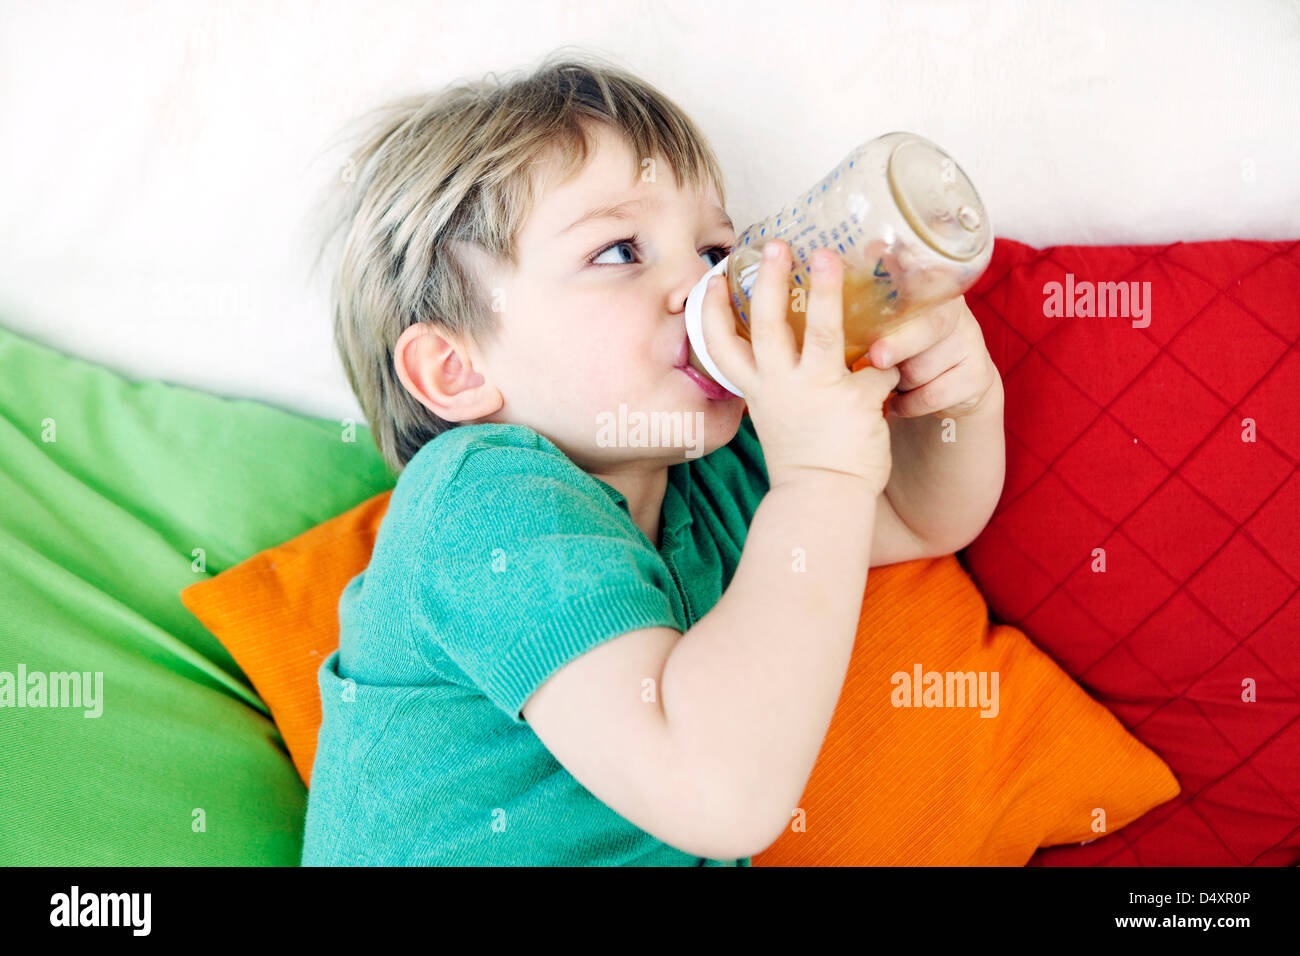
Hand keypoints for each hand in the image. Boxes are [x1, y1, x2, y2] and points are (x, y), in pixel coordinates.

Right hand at [701, 240, 900, 495]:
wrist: (823, 500)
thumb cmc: (803, 459)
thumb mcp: (777, 417)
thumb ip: (781, 383)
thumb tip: (794, 352)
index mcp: (758, 391)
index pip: (722, 346)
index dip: (713, 311)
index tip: (713, 278)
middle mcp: (781, 387)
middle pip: (766, 324)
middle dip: (768, 281)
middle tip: (776, 245)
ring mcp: (817, 393)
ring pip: (818, 330)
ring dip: (824, 289)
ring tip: (827, 255)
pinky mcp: (854, 402)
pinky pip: (879, 369)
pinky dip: (891, 365)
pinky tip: (901, 365)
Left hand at [866, 296, 998, 418]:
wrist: (953, 386)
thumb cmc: (903, 352)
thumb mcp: (886, 330)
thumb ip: (868, 322)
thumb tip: (833, 319)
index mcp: (928, 290)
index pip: (918, 288)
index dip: (899, 297)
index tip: (880, 324)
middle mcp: (955, 312)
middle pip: (926, 329)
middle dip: (898, 346)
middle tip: (876, 358)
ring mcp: (971, 342)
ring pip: (922, 369)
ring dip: (897, 382)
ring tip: (888, 383)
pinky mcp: (977, 376)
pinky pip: (932, 395)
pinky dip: (909, 404)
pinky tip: (898, 403)